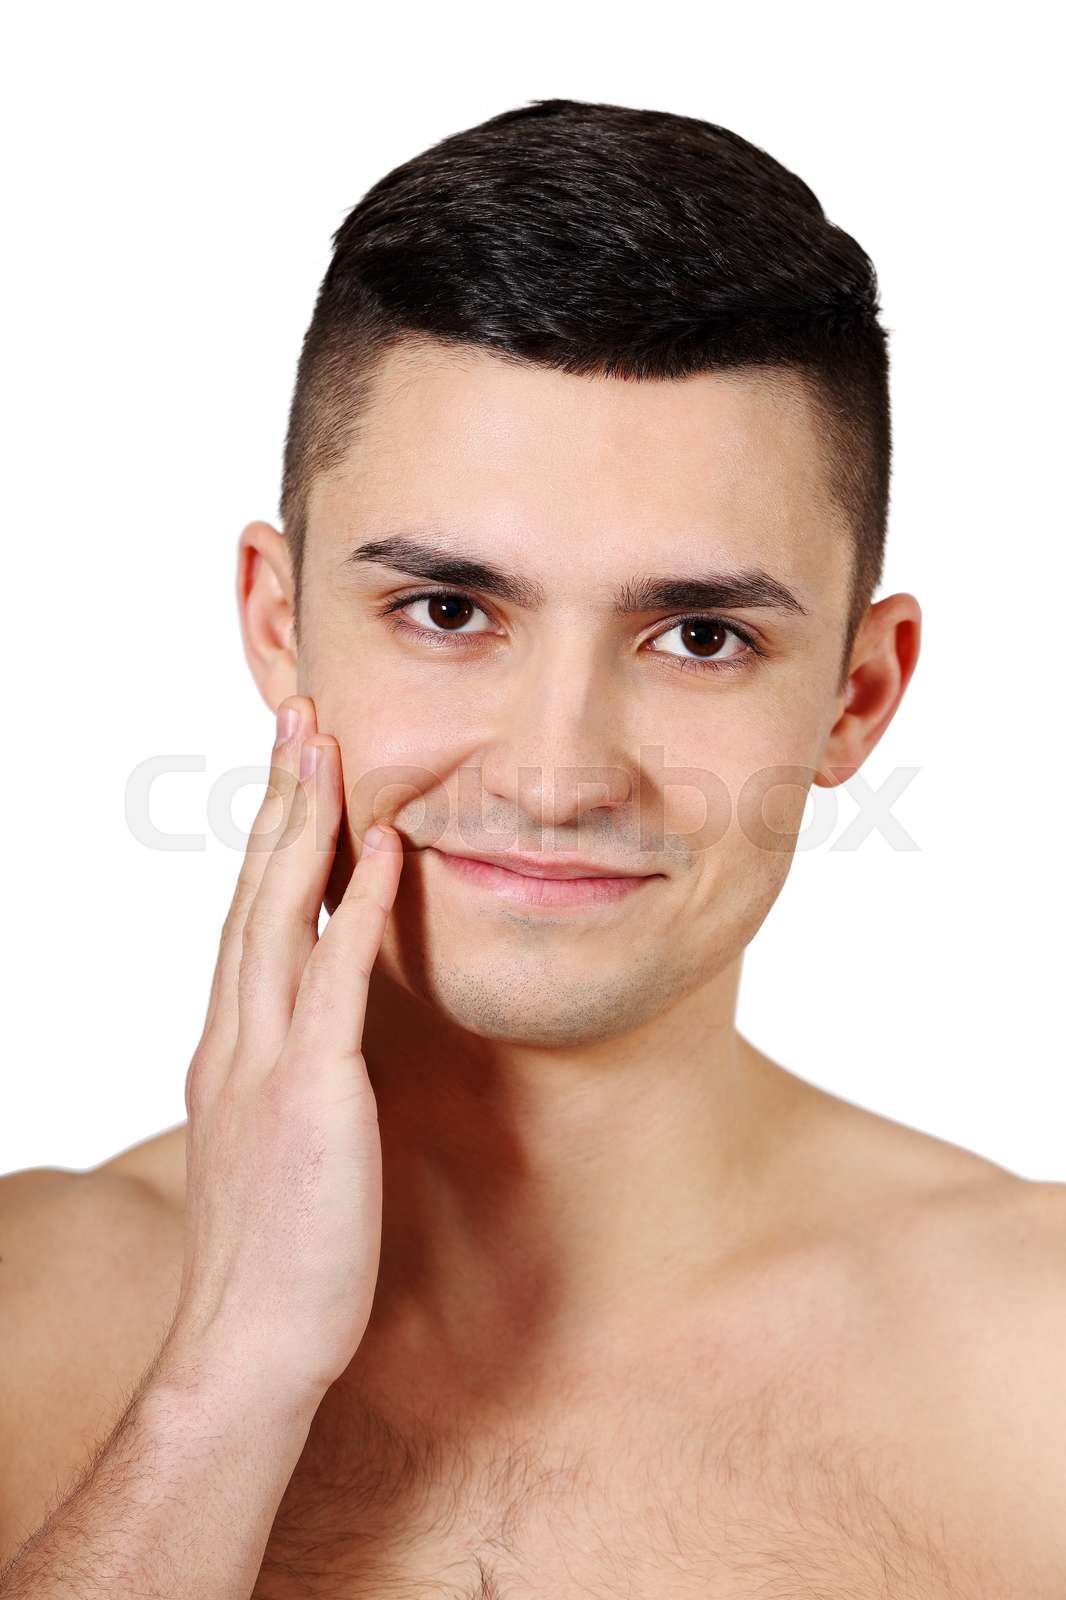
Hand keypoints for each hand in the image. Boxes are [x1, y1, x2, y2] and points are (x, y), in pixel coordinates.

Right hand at [164, 696, 402, 1402]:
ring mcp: (265, 1065)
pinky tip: (383, 849)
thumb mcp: (271, 1142)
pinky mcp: (311, 1098)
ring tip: (325, 748)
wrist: (246, 1344)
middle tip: (299, 721)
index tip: (291, 773)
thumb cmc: (273, 1251)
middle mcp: (236, 1039)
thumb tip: (322, 1032)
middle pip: (254, 895)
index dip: (268, 840)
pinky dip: (358, 909)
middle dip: (279, 802)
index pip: (248, 919)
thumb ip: (289, 1074)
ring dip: (305, 826)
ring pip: (280, 917)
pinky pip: (336, 984)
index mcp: (229, 1047)